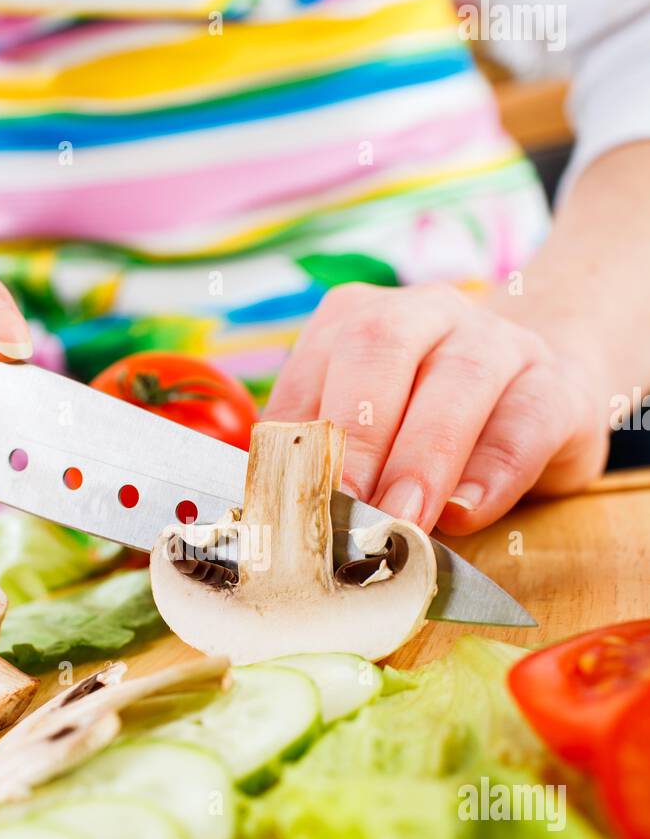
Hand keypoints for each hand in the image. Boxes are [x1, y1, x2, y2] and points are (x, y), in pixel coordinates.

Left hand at [266, 281, 609, 533]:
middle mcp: (426, 314)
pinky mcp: (556, 384)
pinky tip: (467, 511)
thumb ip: (329, 463)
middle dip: (354, 435)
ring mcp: (497, 341)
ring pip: (458, 380)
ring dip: (422, 457)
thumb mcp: (372, 436)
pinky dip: (493, 470)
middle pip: (380, 349)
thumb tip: (283, 524)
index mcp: (360, 322)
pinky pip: (526, 418)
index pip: (312, 372)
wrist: (542, 387)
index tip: (282, 505)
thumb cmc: (431, 426)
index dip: (294, 439)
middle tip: (341, 508)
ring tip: (401, 518)